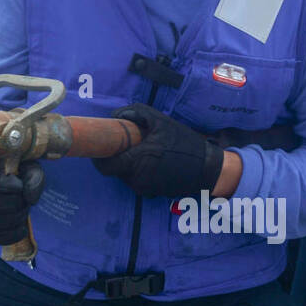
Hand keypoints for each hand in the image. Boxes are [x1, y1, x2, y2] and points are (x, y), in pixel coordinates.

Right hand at [0, 157, 44, 244]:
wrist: (7, 172)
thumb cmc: (19, 168)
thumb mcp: (30, 166)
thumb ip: (34, 178)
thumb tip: (29, 199)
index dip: (11, 187)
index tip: (20, 184)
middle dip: (15, 206)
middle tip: (25, 202)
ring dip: (13, 222)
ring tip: (23, 213)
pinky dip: (6, 237)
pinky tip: (21, 230)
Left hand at [92, 104, 223, 197]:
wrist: (208, 170)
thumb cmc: (184, 144)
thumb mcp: (161, 121)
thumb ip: (136, 113)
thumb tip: (115, 115)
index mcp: (137, 160)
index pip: (105, 165)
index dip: (97, 157)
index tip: (97, 145)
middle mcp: (137, 178)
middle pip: (113, 169)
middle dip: (114, 156)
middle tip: (122, 143)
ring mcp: (143, 188)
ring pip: (124, 175)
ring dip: (126, 163)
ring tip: (141, 149)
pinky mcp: (150, 193)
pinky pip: (135, 180)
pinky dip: (137, 169)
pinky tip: (150, 160)